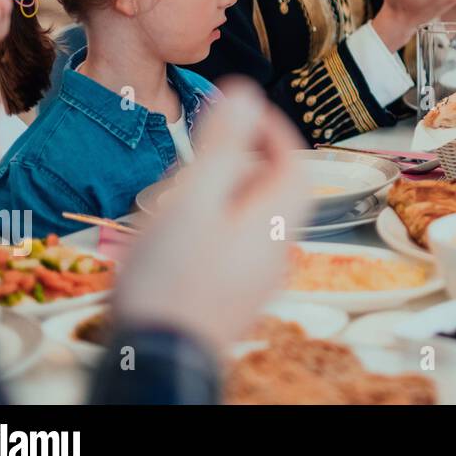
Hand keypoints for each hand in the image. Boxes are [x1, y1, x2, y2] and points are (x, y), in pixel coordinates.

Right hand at [112, 79, 310, 353]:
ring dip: (226, 193)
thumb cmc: (171, 280)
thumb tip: (245, 95)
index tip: (239, 110)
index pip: (294, 159)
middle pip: (277, 188)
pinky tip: (180, 235)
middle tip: (207, 149)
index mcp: (276, 218)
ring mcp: (259, 277)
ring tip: (184, 191)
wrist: (160, 360)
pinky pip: (238, 246)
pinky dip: (216, 225)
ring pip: (255, 218)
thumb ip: (223, 144)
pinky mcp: (236, 296)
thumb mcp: (194, 198)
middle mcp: (278, 248)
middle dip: (245, 160)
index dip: (270, 128)